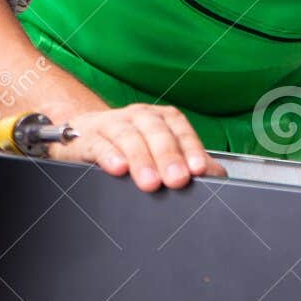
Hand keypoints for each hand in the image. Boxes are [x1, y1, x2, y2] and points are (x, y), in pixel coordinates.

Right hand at [48, 103, 225, 190]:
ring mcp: (112, 124)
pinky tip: (118, 169)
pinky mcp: (87, 137)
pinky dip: (109, 156)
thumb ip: (187, 162)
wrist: (84, 135)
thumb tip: (216, 177)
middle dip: (169, 157)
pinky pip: (99, 144)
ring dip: (141, 160)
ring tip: (150, 183)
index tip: (199, 170)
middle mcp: (139, 117)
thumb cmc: (129, 146)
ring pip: (129, 137)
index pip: (180, 130)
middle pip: (156, 132)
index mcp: (161, 119)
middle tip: (177, 180)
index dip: (191, 149)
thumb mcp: (159, 151)